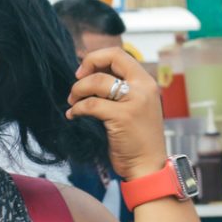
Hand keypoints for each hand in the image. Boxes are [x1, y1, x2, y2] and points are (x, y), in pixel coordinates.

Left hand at [65, 47, 168, 179]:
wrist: (148, 166)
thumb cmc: (138, 139)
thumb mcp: (136, 107)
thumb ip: (121, 90)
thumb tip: (90, 76)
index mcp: (146, 82)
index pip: (119, 54)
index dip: (96, 58)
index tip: (83, 72)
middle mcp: (143, 87)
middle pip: (110, 59)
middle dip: (86, 67)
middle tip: (75, 82)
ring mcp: (134, 101)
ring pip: (97, 81)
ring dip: (78, 90)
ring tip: (72, 102)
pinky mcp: (123, 117)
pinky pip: (91, 105)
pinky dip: (76, 109)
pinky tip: (73, 115)